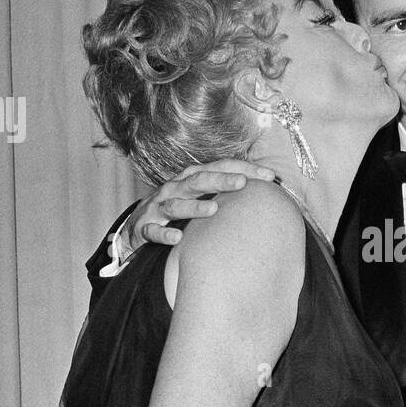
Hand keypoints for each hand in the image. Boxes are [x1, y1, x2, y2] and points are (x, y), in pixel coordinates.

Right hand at [125, 160, 275, 251]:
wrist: (135, 227)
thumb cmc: (176, 211)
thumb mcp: (199, 197)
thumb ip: (226, 193)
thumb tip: (266, 193)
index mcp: (191, 180)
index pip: (219, 168)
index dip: (244, 169)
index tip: (270, 177)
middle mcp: (175, 189)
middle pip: (198, 180)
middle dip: (220, 180)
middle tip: (242, 183)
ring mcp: (157, 208)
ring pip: (174, 205)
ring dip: (193, 206)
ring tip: (213, 209)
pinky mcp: (144, 228)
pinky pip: (152, 231)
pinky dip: (163, 234)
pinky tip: (177, 238)